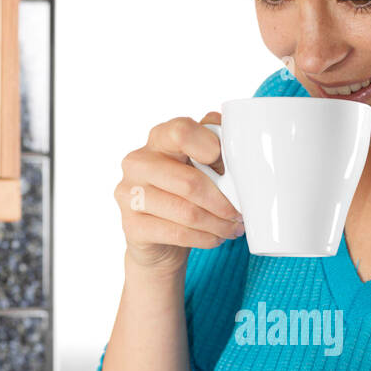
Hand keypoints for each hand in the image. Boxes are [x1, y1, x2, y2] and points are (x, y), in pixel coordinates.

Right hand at [115, 111, 244, 273]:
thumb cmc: (183, 194)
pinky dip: (205, 238)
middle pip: (189, 182)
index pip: (182, 132)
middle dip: (223, 202)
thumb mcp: (198, 163)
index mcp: (158, 139)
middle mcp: (138, 163)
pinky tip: (216, 238)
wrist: (156, 238)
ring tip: (232, 228)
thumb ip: (214, 143)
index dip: (211, 149)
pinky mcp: (132, 226)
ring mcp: (130, 195)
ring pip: (187, 212)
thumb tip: (238, 141)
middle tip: (240, 212)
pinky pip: (179, 233)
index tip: (232, 169)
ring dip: (218, 224)